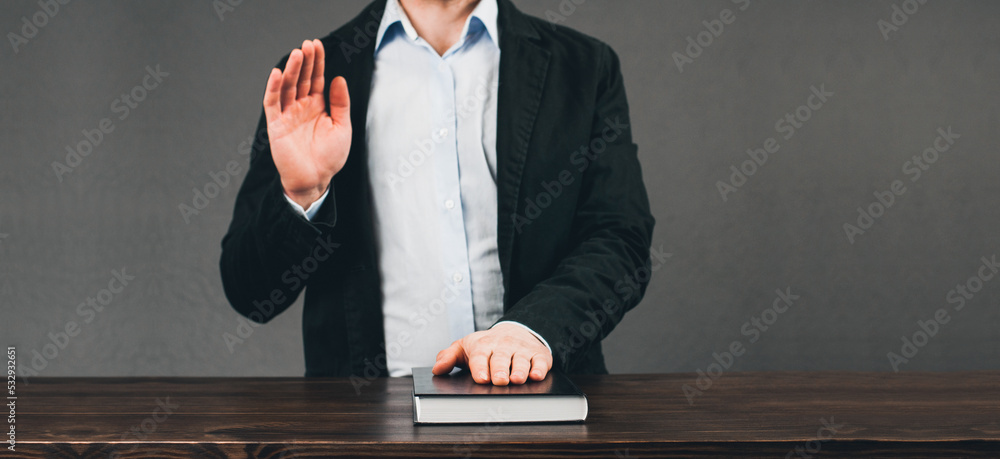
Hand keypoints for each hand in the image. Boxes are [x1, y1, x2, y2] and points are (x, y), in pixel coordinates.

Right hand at [263, 39, 351, 208]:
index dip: (317, 62)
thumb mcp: (342, 127)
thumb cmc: (330, 158)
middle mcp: (300, 107)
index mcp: (316, 106)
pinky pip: (272, 103)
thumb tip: (338, 78)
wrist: (315, 180)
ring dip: (291, 70)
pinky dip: (273, 88)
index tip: (317, 45)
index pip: (315, 79)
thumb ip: (340, 103)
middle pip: (300, 79)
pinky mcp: (276, 125)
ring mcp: (287, 115)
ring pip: (287, 87)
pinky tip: (277, 73)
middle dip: (305, 61)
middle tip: (308, 44)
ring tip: (297, 54)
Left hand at [431, 323, 552, 385]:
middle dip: (500, 370)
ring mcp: (521, 350)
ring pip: (521, 360)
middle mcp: (503, 346)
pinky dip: (539, 369)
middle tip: (499, 382)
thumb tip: (437, 369)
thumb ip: (449, 357)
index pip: (480, 355)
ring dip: (519, 370)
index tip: (481, 379)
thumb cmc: (487, 344)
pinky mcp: (538, 355)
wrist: (516, 330)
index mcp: (483, 344)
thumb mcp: (465, 346)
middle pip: (501, 358)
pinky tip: (536, 375)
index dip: (480, 367)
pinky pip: (540, 361)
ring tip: (517, 379)